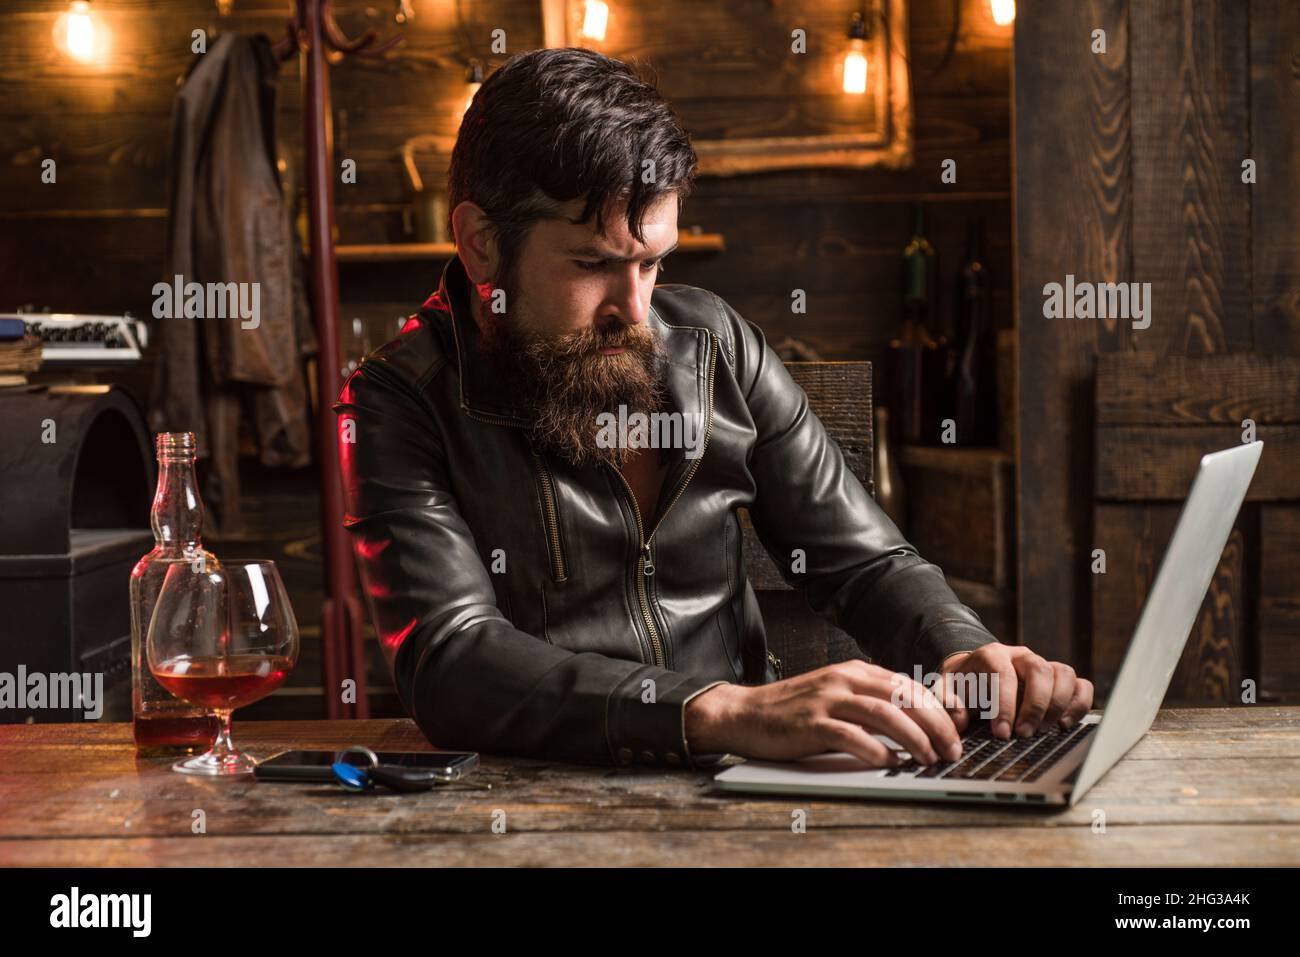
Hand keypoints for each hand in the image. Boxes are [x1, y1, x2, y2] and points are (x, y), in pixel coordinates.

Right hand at [684, 660, 965, 767]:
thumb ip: (868, 701)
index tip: (955, 732)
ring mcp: (827, 700)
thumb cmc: (793, 710)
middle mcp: (843, 680)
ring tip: (929, 757)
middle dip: (935, 724)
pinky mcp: (811, 723)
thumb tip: (913, 722)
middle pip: (903, 697)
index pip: (908, 685)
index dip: (938, 709)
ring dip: (914, 737)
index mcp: (854, 671)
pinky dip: (876, 749)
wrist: (745, 713)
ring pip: (884, 714)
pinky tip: (889, 761)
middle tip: (952, 748)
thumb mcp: (836, 694)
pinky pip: (851, 735)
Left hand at [938, 644, 1093, 739]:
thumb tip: (959, 718)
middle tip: (1024, 734)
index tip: (1001, 732)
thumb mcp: (946, 689)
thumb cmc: (963, 686)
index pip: (1003, 674)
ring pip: (1063, 674)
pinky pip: (1081, 685)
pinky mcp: (1060, 679)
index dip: (1004, 704)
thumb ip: (947, 701)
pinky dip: (1079, 704)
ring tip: (1045, 731)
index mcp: (992, 655)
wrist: (974, 675)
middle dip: (1034, 705)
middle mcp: (1021, 656)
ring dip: (1057, 705)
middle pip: (1039, 670)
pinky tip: (1065, 724)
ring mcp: (1043, 665)